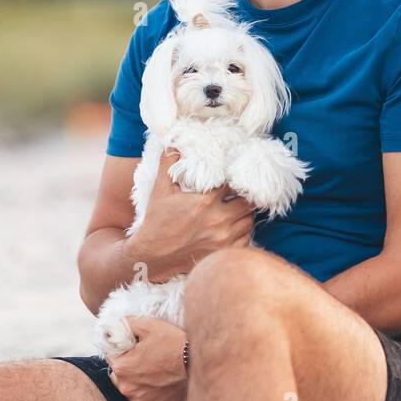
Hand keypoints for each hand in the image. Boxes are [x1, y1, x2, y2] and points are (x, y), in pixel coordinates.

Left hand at [107, 315, 188, 400]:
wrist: (200, 364)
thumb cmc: (175, 343)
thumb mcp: (150, 325)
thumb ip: (126, 324)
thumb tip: (112, 325)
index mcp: (122, 366)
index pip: (110, 356)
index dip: (121, 349)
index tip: (133, 346)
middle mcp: (126, 388)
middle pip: (118, 376)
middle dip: (127, 368)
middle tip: (145, 359)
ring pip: (129, 394)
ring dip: (136, 386)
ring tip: (153, 376)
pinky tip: (150, 398)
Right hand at [124, 147, 256, 281]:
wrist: (151, 256)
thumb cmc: (156, 221)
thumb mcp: (160, 190)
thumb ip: (167, 164)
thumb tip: (173, 144)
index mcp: (205, 202)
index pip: (232, 183)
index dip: (235, 177)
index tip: (234, 175)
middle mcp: (217, 220)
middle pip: (247, 202)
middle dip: (245, 195)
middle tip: (241, 191)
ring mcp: (222, 239)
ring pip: (249, 221)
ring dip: (246, 213)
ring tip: (240, 207)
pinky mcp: (222, 253)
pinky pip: (246, 240)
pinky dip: (244, 232)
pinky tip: (237, 226)